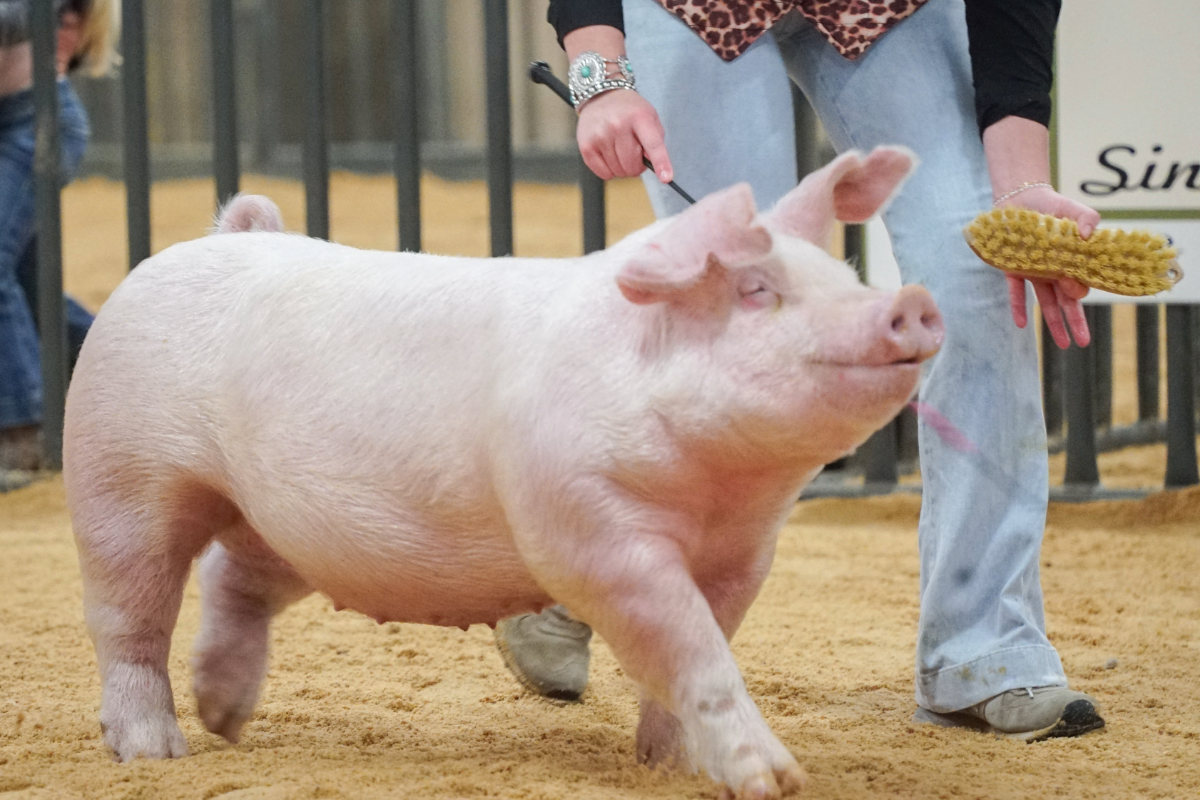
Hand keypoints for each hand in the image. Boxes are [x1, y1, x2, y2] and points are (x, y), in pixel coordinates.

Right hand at [576, 89, 672, 183]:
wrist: (601, 95)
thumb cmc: (629, 111)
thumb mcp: (649, 117)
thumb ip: (656, 141)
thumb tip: (652, 165)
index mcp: (639, 117)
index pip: (653, 144)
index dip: (661, 162)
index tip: (666, 178)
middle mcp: (618, 125)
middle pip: (632, 165)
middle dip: (636, 166)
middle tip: (634, 154)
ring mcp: (600, 135)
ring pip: (618, 171)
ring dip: (622, 167)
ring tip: (620, 149)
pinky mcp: (586, 145)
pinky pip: (604, 173)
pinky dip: (609, 170)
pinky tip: (609, 155)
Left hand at [998, 185, 1099, 348]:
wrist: (1021, 198)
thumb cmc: (1051, 204)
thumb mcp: (1073, 209)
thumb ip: (1087, 219)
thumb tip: (1088, 236)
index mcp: (1071, 260)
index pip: (1080, 284)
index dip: (1078, 291)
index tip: (1074, 289)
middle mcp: (1054, 270)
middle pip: (1067, 302)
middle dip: (1076, 322)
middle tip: (1083, 343)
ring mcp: (1034, 272)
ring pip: (1046, 303)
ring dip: (1054, 323)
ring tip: (1063, 345)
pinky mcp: (1013, 269)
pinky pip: (1016, 292)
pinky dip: (1018, 308)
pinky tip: (1021, 325)